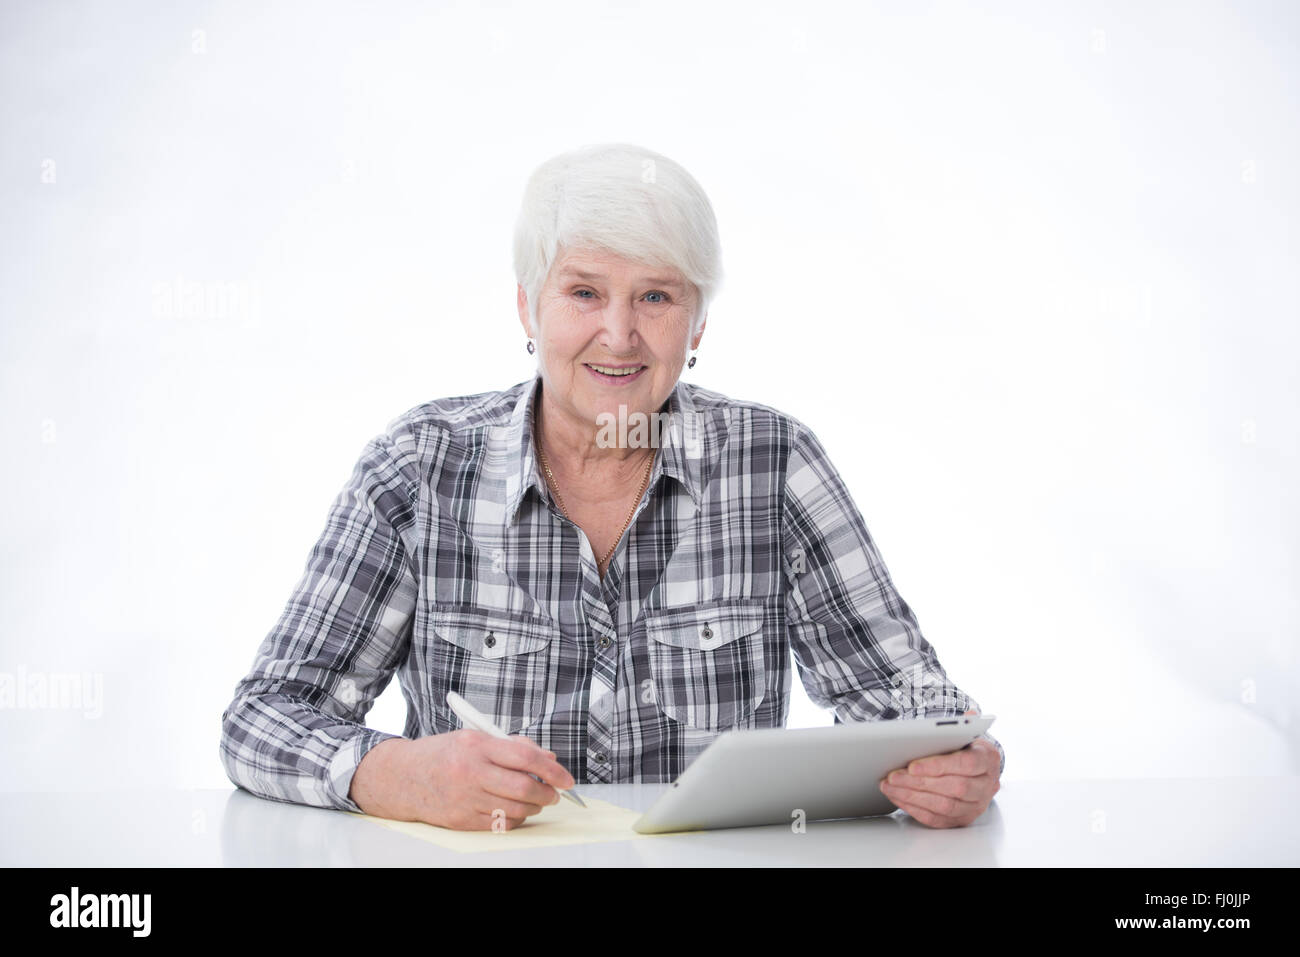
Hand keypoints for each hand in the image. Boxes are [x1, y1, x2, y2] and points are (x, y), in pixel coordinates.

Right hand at [349, 730, 576, 830]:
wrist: (402, 777)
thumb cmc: (444, 754)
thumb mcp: (476, 738)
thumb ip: (513, 746)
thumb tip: (548, 758)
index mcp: (476, 746)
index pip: (526, 758)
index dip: (553, 770)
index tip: (567, 778)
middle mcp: (470, 772)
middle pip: (524, 788)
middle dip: (548, 793)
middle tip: (555, 793)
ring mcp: (465, 799)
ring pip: (516, 810)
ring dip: (534, 807)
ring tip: (535, 800)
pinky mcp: (461, 820)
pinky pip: (501, 825)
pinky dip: (516, 819)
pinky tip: (515, 811)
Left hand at [878, 711, 1000, 827]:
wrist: (977, 770)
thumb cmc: (964, 748)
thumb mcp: (966, 733)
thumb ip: (963, 725)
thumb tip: (969, 715)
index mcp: (989, 760)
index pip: (966, 764)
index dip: (939, 766)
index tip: (912, 765)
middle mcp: (987, 786)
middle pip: (953, 788)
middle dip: (918, 782)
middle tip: (893, 775)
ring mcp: (976, 806)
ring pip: (943, 806)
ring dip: (912, 796)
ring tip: (889, 785)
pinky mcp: (961, 820)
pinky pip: (936, 819)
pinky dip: (914, 808)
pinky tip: (897, 796)